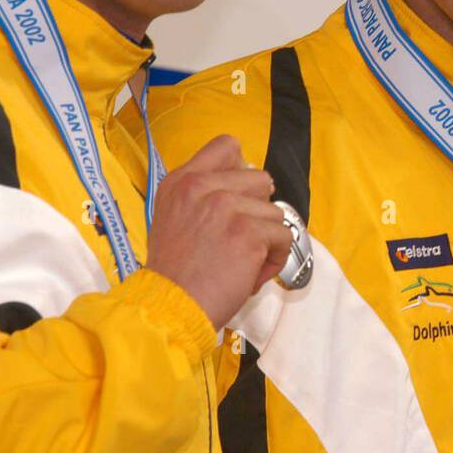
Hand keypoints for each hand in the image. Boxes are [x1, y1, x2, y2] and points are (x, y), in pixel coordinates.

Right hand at [145, 135, 292, 328]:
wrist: (169, 306)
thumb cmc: (174, 273)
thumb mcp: (172, 217)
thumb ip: (202, 194)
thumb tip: (245, 181)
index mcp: (182, 180)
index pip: (227, 146)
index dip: (242, 170)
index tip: (240, 195)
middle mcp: (203, 186)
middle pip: (260, 180)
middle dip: (258, 212)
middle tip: (238, 240)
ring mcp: (227, 206)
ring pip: (275, 213)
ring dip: (266, 241)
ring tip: (240, 262)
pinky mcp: (248, 231)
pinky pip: (283, 238)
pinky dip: (274, 260)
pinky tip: (249, 273)